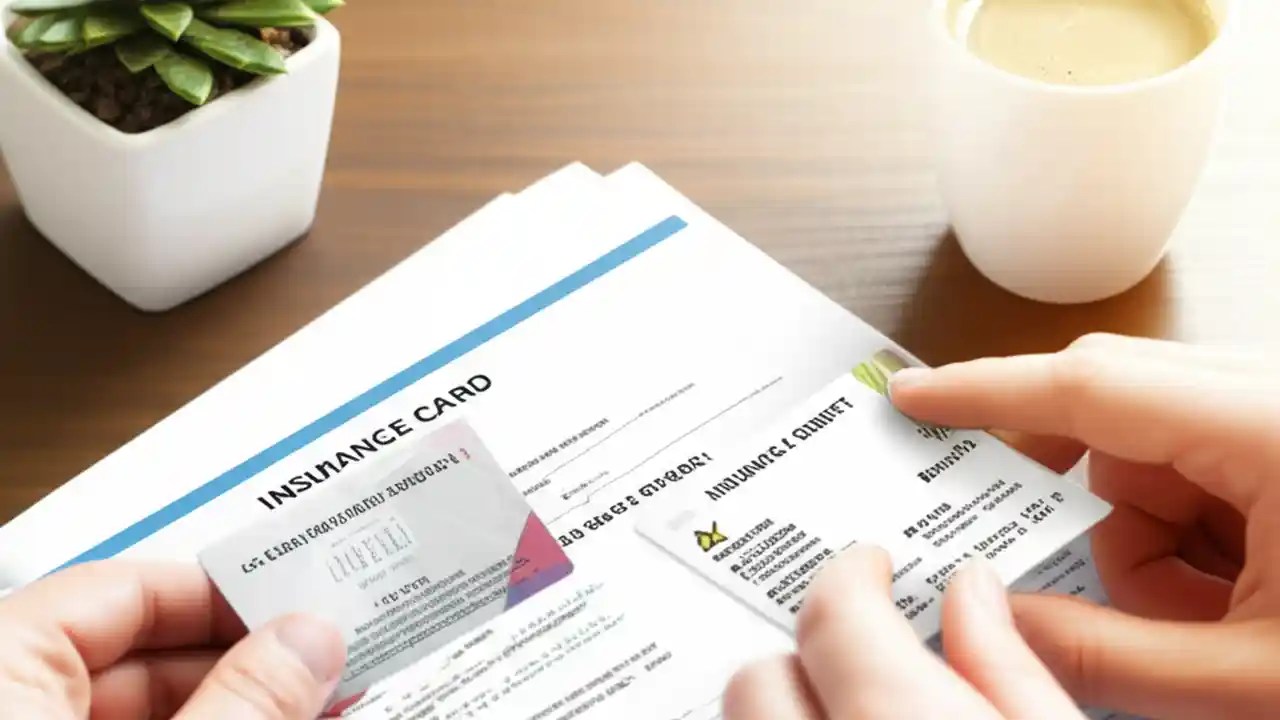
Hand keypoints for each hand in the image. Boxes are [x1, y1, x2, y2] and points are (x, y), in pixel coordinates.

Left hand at [0, 560, 346, 718]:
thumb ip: (241, 703)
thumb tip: (308, 642)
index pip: (118, 589)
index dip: (219, 593)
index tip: (292, 608)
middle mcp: (3, 701)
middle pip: (130, 654)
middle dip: (237, 662)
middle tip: (316, 670)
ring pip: (134, 711)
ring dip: (228, 706)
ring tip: (306, 707)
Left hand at [724, 546, 1084, 718]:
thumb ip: (1009, 664)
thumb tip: (974, 591)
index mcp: (900, 717)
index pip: (831, 612)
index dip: (850, 576)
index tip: (870, 570)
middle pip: (759, 679)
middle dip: (803, 655)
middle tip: (860, 661)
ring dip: (787, 709)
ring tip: (851, 710)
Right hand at [888, 334, 1279, 718]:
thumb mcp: (1255, 680)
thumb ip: (1112, 656)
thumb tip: (1002, 624)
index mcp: (1272, 423)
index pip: (1090, 385)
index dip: (987, 391)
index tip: (916, 398)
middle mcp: (1274, 396)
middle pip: (1112, 413)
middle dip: (1080, 505)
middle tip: (1050, 558)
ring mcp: (1278, 412)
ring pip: (1151, 449)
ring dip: (1149, 535)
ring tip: (1209, 615)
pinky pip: (1195, 466)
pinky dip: (1186, 532)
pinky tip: (1231, 594)